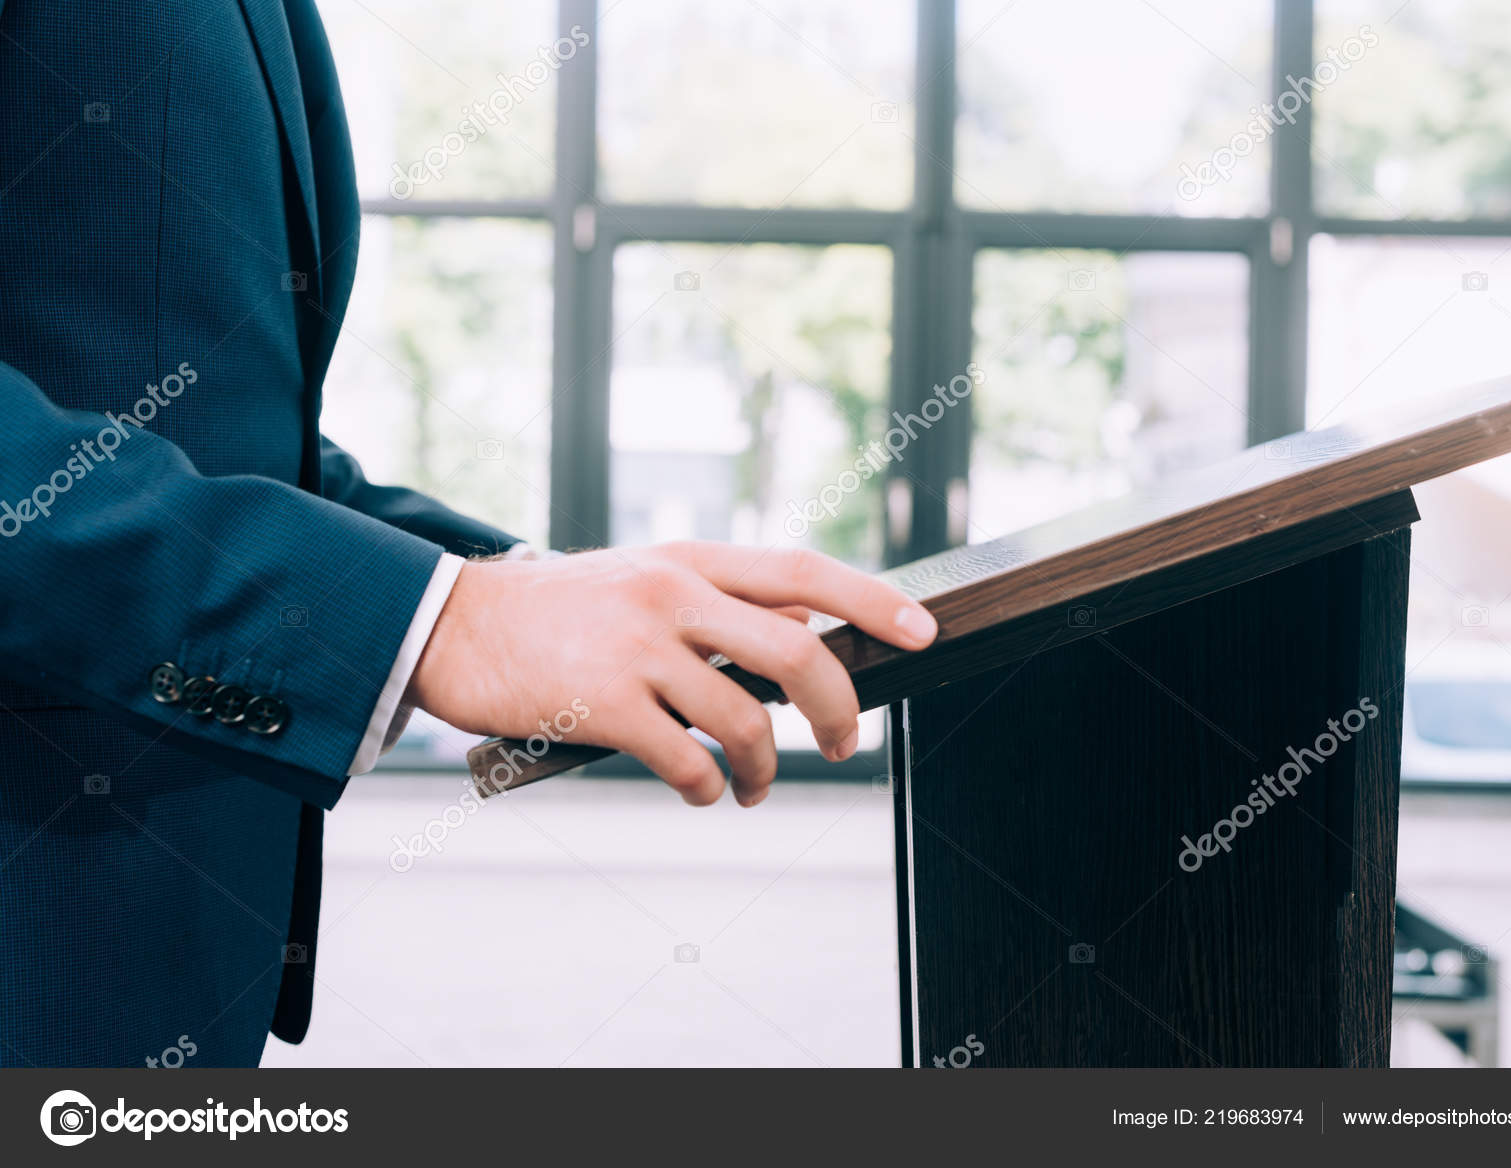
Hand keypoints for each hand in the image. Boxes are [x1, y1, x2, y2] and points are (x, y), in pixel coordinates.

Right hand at [406, 543, 937, 806]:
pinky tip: (698, 790)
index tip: (923, 630)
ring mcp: (638, 646)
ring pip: (745, 722)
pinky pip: (686, 761)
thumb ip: (721, 601)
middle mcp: (672, 593)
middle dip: (839, 712)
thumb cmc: (558, 611)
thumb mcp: (644, 580)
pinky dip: (705, 788)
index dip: (872, 601)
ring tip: (752, 788)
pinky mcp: (604, 703)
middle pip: (797, 652)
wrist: (453, 625)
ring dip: (763, 770)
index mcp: (690, 560)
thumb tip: (810, 625)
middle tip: (845, 746)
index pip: (804, 571)